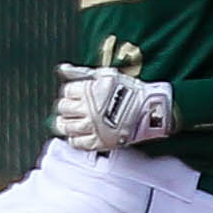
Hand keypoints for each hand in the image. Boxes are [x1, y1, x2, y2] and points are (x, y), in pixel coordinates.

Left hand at [52, 65, 175, 153]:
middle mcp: (87, 109)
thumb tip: (62, 69)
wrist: (150, 110)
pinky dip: (75, 139)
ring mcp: (92, 126)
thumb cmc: (131, 91)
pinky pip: (77, 143)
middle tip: (75, 108)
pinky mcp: (98, 141)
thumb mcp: (106, 75)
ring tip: (73, 121)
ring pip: (66, 126)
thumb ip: (81, 72)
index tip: (77, 95)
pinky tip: (80, 134)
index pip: (67, 91)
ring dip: (67, 123)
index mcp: (88, 90)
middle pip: (63, 108)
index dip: (72, 92)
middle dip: (67, 107)